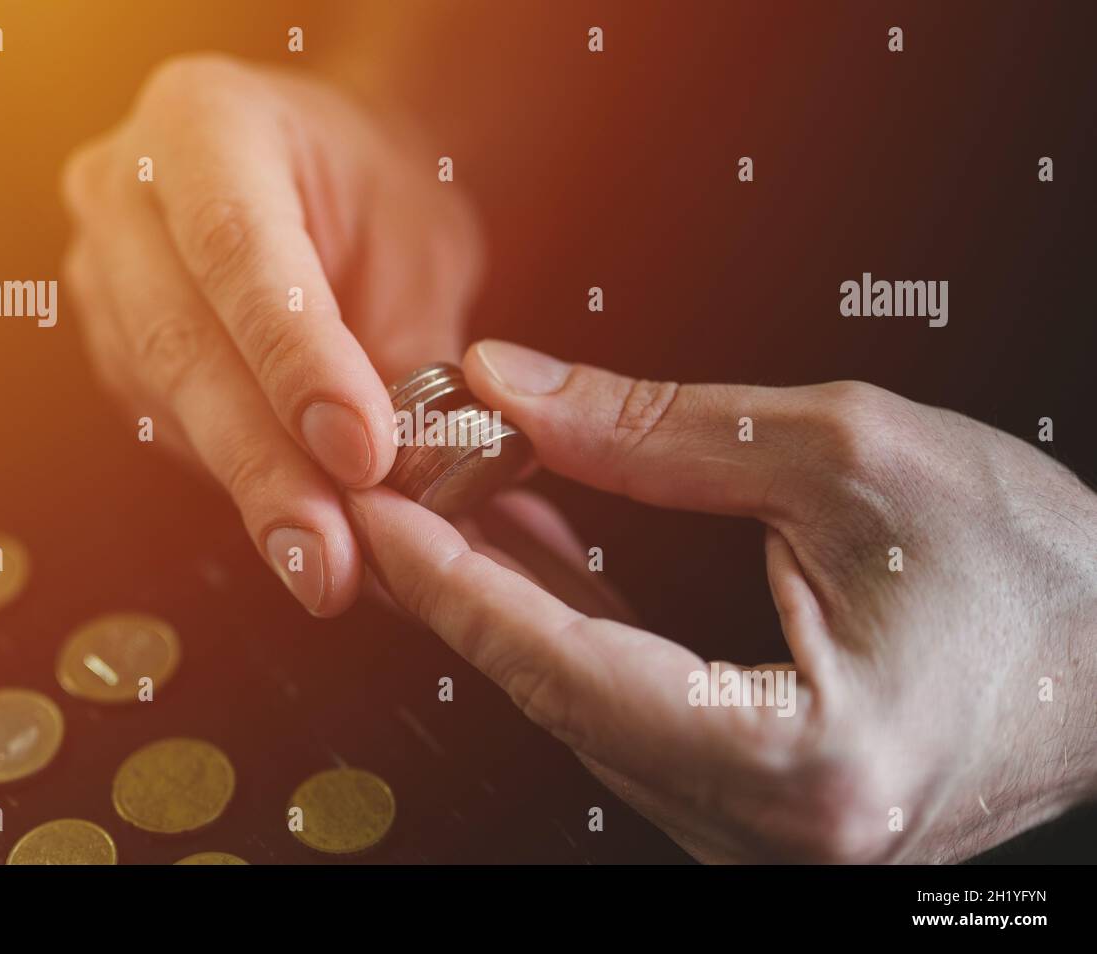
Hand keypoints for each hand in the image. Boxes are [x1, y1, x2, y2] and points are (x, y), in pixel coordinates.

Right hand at [60, 55, 483, 614]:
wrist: (327, 175)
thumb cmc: (380, 194)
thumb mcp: (420, 247)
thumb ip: (410, 355)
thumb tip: (411, 487)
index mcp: (205, 120)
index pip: (237, 249)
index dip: (298, 362)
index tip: (363, 455)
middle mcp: (125, 189)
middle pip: (181, 342)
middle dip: (264, 464)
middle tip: (327, 559)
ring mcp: (101, 268)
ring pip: (164, 398)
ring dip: (248, 491)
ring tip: (323, 563)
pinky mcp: (111, 340)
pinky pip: (162, 424)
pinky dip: (231, 480)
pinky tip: (290, 524)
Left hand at [346, 340, 1096, 862]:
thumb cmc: (1038, 569)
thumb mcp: (847, 458)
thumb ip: (660, 430)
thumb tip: (527, 391)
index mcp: (800, 760)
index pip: (563, 665)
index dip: (454, 579)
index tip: (382, 510)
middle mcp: (772, 828)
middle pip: (557, 693)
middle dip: (464, 581)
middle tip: (401, 488)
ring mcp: (761, 830)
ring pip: (584, 706)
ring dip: (513, 601)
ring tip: (458, 498)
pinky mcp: (760, 805)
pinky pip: (628, 713)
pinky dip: (573, 630)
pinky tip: (539, 554)